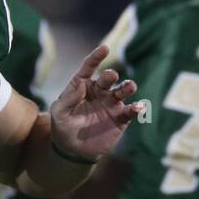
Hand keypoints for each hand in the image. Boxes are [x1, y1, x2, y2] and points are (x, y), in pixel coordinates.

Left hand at [49, 44, 143, 161]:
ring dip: (127, 87)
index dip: (96, 57)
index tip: (104, 48)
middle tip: (111, 76)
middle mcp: (99, 91)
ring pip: (123, 91)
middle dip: (110, 75)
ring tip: (130, 87)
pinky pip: (131, 111)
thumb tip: (82, 85)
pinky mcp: (121, 118)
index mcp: (82, 85)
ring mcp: (112, 103)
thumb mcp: (59, 113)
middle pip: (108, 78)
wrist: (73, 150)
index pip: (89, 67)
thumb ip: (68, 99)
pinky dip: (137, 109)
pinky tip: (139, 108)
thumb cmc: (63, 127)